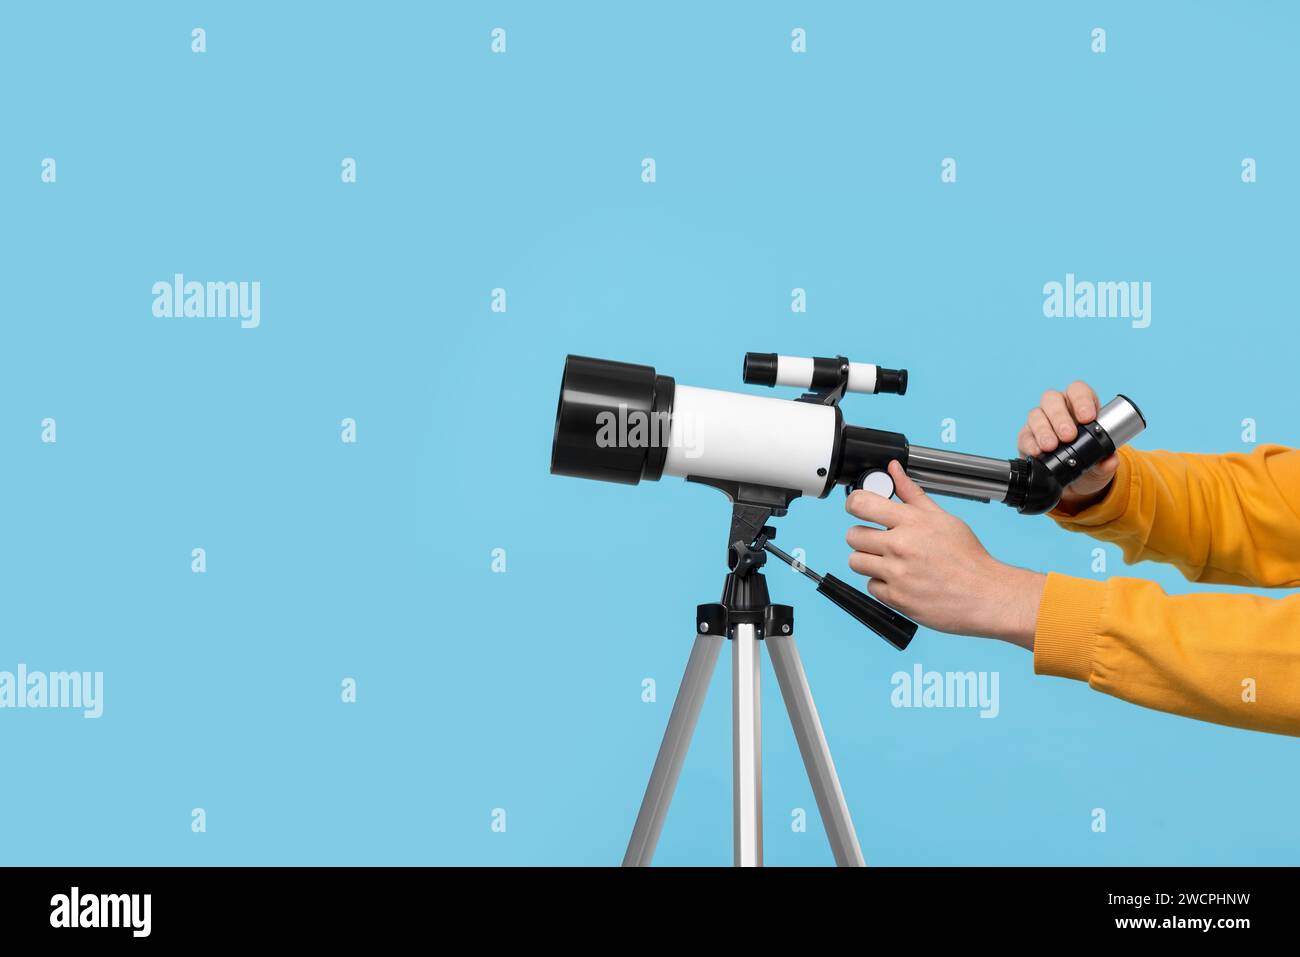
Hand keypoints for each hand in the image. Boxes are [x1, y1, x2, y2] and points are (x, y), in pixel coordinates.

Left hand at [846, 461, 1043, 648]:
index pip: (860, 504)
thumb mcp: (942, 518)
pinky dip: (882, 584)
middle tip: (880, 541)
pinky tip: (901, 580)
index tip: (859, 508)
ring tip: (891, 562)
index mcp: (911, 522)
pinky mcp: (896, 598)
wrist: (985, 595)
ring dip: (869, 561)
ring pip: (856, 562)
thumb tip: (894, 469)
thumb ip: (912, 494)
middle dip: (863, 536)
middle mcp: (900, 546)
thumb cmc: (967, 558)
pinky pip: (871, 586)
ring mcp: (896, 574)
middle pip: (853, 535)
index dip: (855, 504)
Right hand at [1018, 381, 1118, 512]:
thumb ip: (1108, 461)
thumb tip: (1109, 460)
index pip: (1078, 391)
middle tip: (1069, 436)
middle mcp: (1058, 409)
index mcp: (1080, 406)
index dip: (1082, 400)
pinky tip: (1037, 452)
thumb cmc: (1089, 463)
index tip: (1087, 417)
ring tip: (1051, 446)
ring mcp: (1040, 422)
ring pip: (1036, 414)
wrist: (1073, 483)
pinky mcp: (1026, 438)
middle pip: (1052, 399)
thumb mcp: (1102, 464)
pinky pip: (1025, 435)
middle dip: (1060, 416)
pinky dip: (1030, 443)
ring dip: (1043, 430)